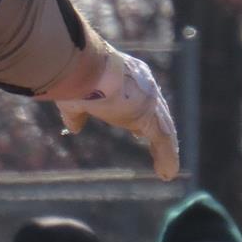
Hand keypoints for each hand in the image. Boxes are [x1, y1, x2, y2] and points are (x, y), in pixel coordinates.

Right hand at [56, 50, 179, 180]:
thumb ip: (78, 113)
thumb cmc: (75, 76)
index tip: (138, 130)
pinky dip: (167, 158)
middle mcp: (145, 85)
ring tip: (167, 169)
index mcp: (128, 75)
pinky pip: (163, 141)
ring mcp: (150, 102)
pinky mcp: (151, 118)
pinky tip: (167, 174)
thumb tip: (75, 128)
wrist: (83, 67)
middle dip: (158, 131)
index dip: (140, 114)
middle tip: (158, 147)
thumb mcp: (75, 96)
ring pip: (163, 129)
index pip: (139, 98)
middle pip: (157, 113)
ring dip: (164, 150)